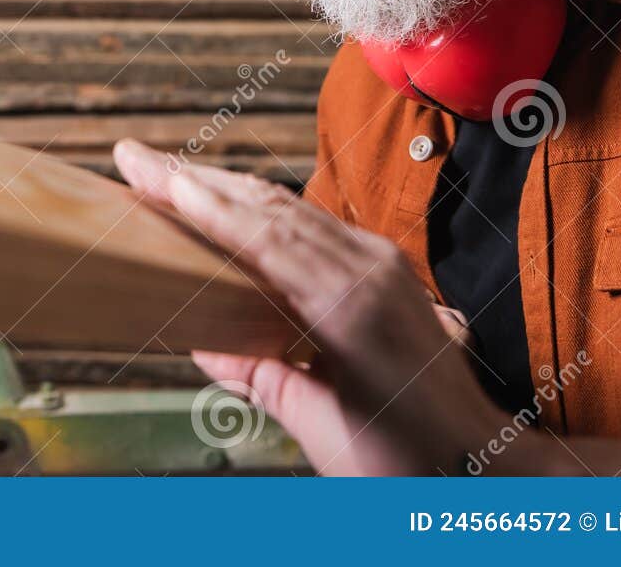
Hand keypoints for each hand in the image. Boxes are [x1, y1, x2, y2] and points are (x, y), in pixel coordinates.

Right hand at [113, 138, 512, 475]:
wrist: (482, 465)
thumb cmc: (407, 459)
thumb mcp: (320, 426)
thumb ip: (260, 378)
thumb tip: (203, 345)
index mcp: (348, 308)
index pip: (259, 234)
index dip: (199, 200)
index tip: (150, 171)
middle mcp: (368, 271)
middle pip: (269, 205)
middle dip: (198, 178)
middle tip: (138, 156)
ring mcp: (382, 264)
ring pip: (291, 207)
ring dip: (227, 186)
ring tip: (172, 174)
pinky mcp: (388, 269)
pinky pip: (316, 225)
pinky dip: (265, 210)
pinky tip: (234, 207)